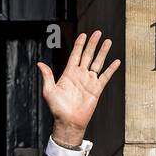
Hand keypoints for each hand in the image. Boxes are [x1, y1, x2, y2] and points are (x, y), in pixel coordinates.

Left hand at [38, 30, 120, 145]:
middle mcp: (80, 75)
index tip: (83, 34)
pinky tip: (116, 61)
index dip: (79, 45)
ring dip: (103, 52)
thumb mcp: (49, 91)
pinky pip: (105, 76)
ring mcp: (89, 81)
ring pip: (97, 63)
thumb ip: (47, 76)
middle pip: (88, 55)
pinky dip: (111, 69)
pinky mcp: (97, 89)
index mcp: (68, 74)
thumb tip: (39, 64)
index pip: (75, 55)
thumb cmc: (57, 108)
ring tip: (108, 41)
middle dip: (92, 44)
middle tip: (98, 33)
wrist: (68, 122)